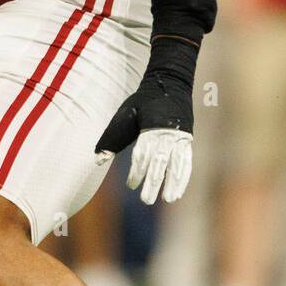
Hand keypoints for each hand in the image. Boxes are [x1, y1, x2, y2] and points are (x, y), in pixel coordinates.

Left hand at [95, 71, 193, 203]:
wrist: (169, 86)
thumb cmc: (143, 103)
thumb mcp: (125, 116)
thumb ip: (113, 139)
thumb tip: (98, 159)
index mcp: (149, 131)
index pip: (142, 156)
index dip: (137, 172)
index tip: (131, 185)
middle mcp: (166, 136)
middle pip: (159, 163)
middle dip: (153, 182)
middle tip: (146, 200)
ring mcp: (179, 139)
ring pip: (176, 165)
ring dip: (172, 183)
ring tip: (168, 199)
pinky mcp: (187, 141)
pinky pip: (186, 162)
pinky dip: (183, 178)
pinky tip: (179, 191)